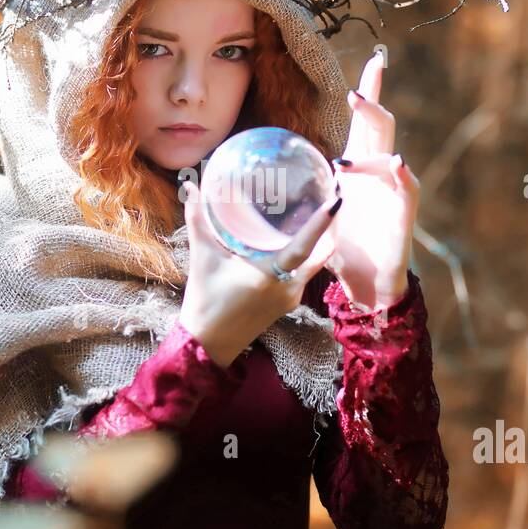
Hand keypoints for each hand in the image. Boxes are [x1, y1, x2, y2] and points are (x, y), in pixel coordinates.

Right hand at [177, 178, 340, 367]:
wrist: (208, 344)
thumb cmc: (205, 300)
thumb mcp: (202, 256)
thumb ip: (197, 219)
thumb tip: (189, 184)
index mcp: (271, 275)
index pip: (305, 246)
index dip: (322, 223)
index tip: (338, 200)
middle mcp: (288, 286)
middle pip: (319, 253)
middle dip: (328, 227)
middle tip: (330, 197)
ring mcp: (291, 297)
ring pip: (315, 264)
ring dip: (318, 243)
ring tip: (317, 214)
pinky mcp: (288, 303)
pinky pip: (306, 275)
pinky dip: (307, 257)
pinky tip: (298, 241)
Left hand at [323, 49, 419, 309]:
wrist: (368, 285)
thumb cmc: (342, 248)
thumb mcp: (315, 213)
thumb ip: (299, 191)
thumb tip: (258, 176)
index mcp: (358, 169)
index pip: (363, 123)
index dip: (369, 92)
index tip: (373, 60)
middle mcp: (377, 174)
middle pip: (380, 126)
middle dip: (373, 100)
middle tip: (360, 82)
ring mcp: (393, 191)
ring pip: (389, 152)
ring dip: (372, 138)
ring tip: (353, 131)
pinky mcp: (404, 215)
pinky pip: (407, 190)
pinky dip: (402, 176)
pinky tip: (397, 165)